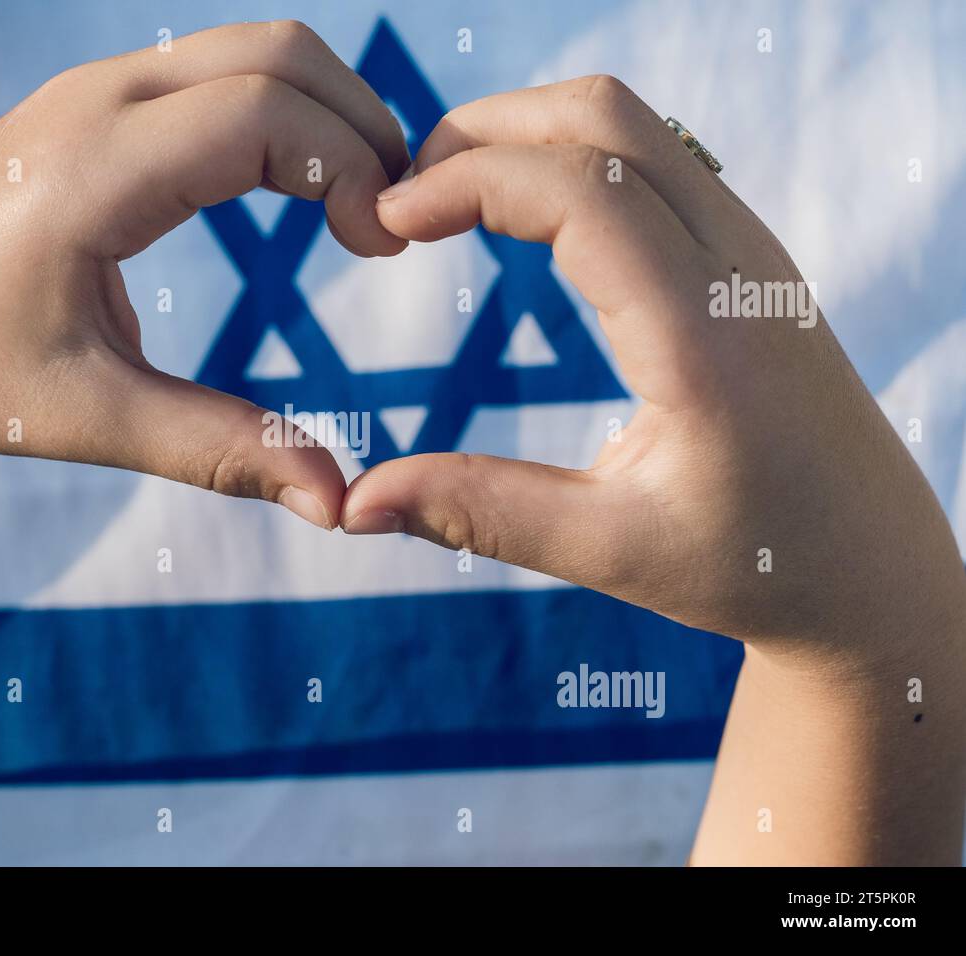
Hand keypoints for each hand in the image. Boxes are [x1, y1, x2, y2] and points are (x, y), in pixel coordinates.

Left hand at [0, 20, 409, 528]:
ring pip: (249, 52)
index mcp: (92, 166)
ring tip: (357, 212)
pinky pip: (212, 77)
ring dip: (324, 114)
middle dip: (362, 123)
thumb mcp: (90, 415)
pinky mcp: (89, 110)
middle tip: (392, 225)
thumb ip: (221, 448)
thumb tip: (337, 502)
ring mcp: (88, 94)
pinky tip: (294, 190)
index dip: (354, 166)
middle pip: (278, 52)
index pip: (266, 112)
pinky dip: (279, 115)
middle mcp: (94, 102)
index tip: (385, 248)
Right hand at [346, 76, 964, 664]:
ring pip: (630, 125)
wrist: (868, 562)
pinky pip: (652, 158)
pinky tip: (519, 218)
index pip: (580, 192)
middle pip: (603, 120)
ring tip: (446, 199)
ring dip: (527, 136)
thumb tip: (357, 506)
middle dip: (486, 130)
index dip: (467, 181)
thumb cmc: (753, 564)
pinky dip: (568, 158)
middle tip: (403, 196)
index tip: (388, 220)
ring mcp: (748, 251)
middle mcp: (737, 268)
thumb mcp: (611, 552)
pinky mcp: (744, 257)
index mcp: (704, 336)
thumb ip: (480, 515)